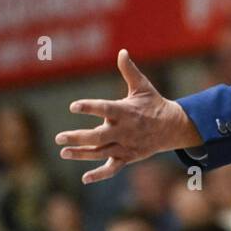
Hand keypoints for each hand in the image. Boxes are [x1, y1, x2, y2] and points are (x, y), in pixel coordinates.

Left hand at [56, 50, 201, 184]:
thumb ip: (129, 71)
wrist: (172, 127)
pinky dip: (100, 175)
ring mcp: (125, 146)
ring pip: (101, 152)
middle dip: (78, 138)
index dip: (89, 107)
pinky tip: (84, 178)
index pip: (105, 108)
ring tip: (64, 152)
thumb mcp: (143, 87)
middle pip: (98, 137)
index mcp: (126, 111)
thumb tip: (122, 51)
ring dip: (82, 153)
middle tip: (59, 137)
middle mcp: (124, 130)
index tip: (73, 106)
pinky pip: (112, 169)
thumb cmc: (153, 104)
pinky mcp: (127, 157)